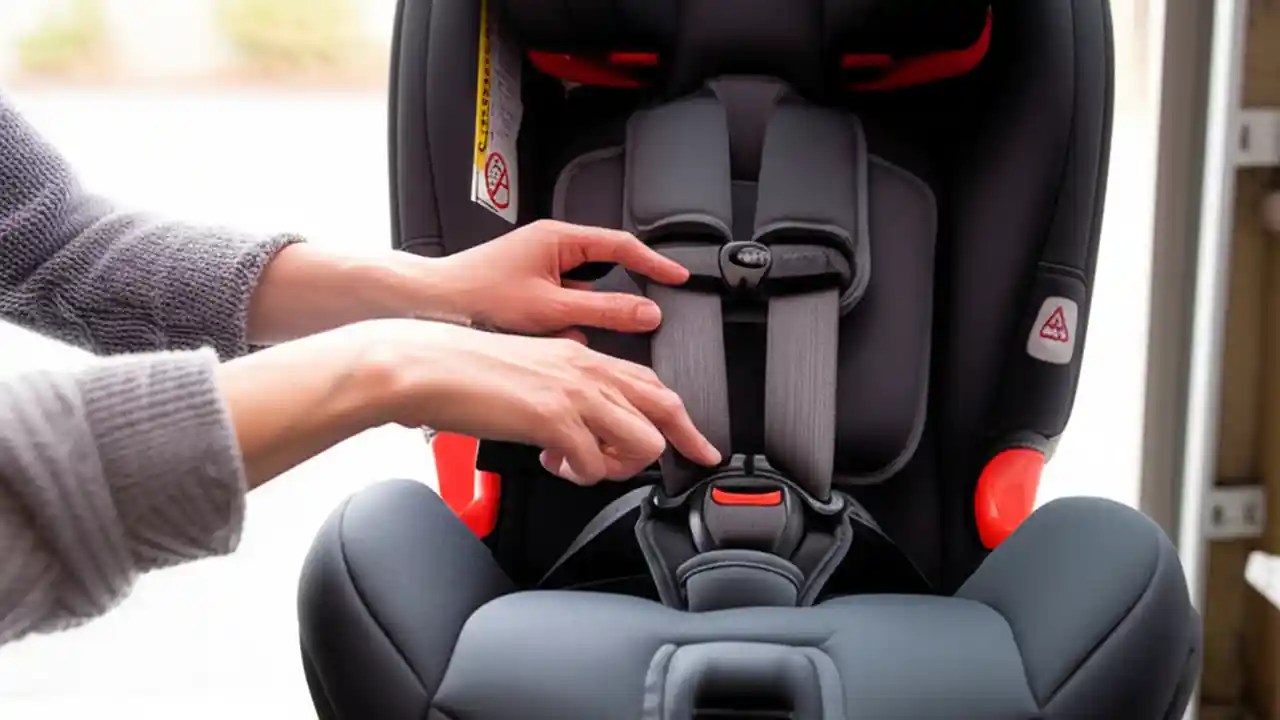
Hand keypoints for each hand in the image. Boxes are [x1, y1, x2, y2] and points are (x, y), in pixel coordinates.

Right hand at [370, 319, 720, 483]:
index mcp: (583, 355)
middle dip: (686, 442)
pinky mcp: (555, 419)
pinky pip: (594, 465)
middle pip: (665, 407)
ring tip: (584, 465)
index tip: (697, 441)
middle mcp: (587, 369)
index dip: (682, 417)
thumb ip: (566, 391)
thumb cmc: (466, 370)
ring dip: (619, 465)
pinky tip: (551, 463)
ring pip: (641, 442)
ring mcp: (574, 393)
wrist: (428, 365)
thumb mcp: (532, 370)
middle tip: (694, 463)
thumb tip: (586, 428)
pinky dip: (578, 474)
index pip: (652, 383)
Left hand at [433, 219, 688, 336]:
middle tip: (642, 314)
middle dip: (615, 298)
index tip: (679, 278)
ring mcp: (539, 270)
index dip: (654, 263)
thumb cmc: (476, 297)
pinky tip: (547, 340)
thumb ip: (604, 311)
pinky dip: (563, 326)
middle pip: (605, 271)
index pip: (622, 245)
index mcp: (559, 239)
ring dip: (583, 318)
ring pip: (582, 296)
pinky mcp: (529, 292)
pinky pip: (562, 309)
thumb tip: (646, 313)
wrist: (428, 308)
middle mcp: (551, 248)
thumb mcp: (550, 308)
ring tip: (567, 332)